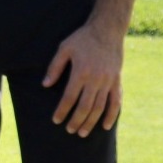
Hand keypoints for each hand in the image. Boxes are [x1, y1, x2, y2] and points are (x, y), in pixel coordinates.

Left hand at [43, 18, 123, 136]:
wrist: (107, 30)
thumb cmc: (82, 39)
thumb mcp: (64, 48)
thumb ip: (55, 67)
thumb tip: (45, 85)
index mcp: (81, 72)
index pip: (69, 98)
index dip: (62, 111)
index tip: (56, 120)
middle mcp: (96, 79)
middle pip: (85, 106)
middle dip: (76, 120)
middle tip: (69, 131)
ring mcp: (108, 81)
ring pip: (100, 107)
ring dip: (91, 122)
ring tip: (82, 132)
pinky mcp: (117, 81)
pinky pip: (116, 102)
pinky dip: (111, 115)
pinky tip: (105, 126)